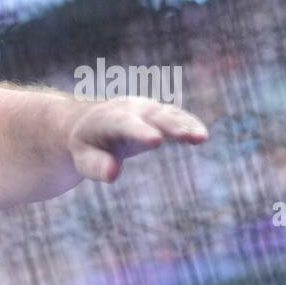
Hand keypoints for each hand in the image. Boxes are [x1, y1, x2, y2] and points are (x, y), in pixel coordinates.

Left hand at [68, 96, 208, 183]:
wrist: (91, 121)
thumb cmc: (86, 144)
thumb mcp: (83, 157)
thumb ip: (96, 166)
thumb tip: (112, 175)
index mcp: (109, 119)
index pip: (126, 125)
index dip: (141, 132)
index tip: (155, 141)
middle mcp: (132, 109)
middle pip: (154, 118)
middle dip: (170, 127)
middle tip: (186, 137)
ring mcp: (148, 110)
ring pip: (169, 116)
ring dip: (186, 126)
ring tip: (201, 138)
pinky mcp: (160, 114)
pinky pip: (178, 117)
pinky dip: (190, 124)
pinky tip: (202, 136)